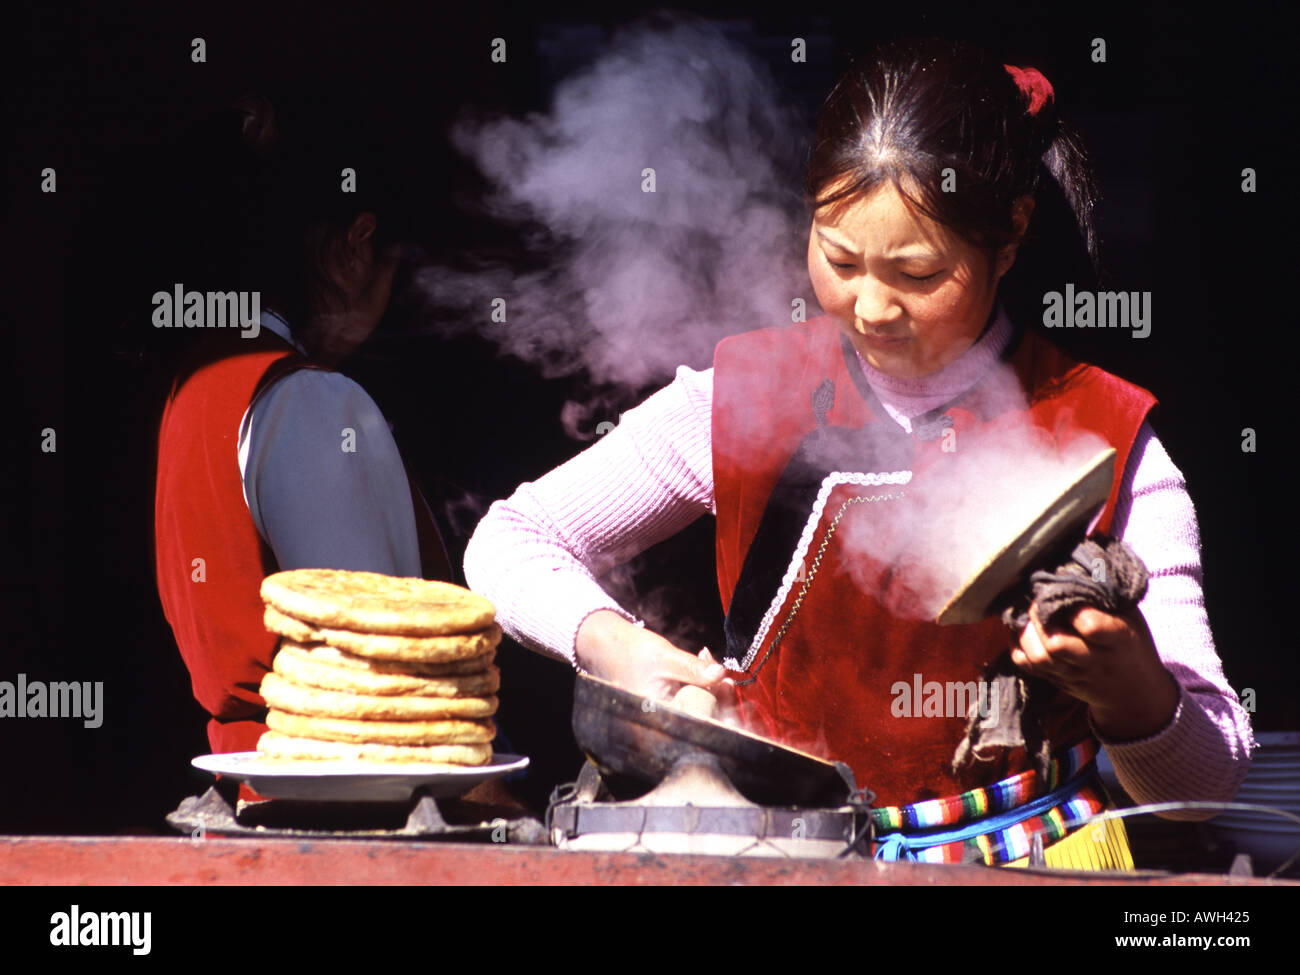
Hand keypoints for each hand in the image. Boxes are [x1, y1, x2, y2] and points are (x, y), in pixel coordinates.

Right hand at [575, 609, 734, 704]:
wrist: (604, 644)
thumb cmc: (629, 650)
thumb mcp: (666, 657)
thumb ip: (693, 668)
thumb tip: (720, 673)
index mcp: (658, 715)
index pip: (697, 720)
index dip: (719, 709)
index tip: (731, 695)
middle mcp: (658, 721)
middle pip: (699, 716)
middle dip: (716, 696)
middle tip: (726, 679)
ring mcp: (661, 714)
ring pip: (695, 708)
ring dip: (709, 690)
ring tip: (709, 664)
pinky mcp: (662, 705)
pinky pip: (686, 701)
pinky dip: (697, 687)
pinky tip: (703, 669)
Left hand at [1010, 603, 1179, 741]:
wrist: (1136, 691)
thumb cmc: (1131, 642)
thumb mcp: (1129, 616)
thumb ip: (1102, 596)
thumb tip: (1069, 565)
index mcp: (1118, 640)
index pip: (1091, 627)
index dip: (1072, 609)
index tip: (1065, 593)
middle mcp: (1094, 661)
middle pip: (1055, 644)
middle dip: (1038, 617)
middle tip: (1035, 599)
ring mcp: (1074, 675)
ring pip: (1038, 658)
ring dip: (1024, 632)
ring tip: (1025, 613)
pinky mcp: (1058, 682)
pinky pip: (1029, 668)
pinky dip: (1018, 647)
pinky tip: (1020, 630)